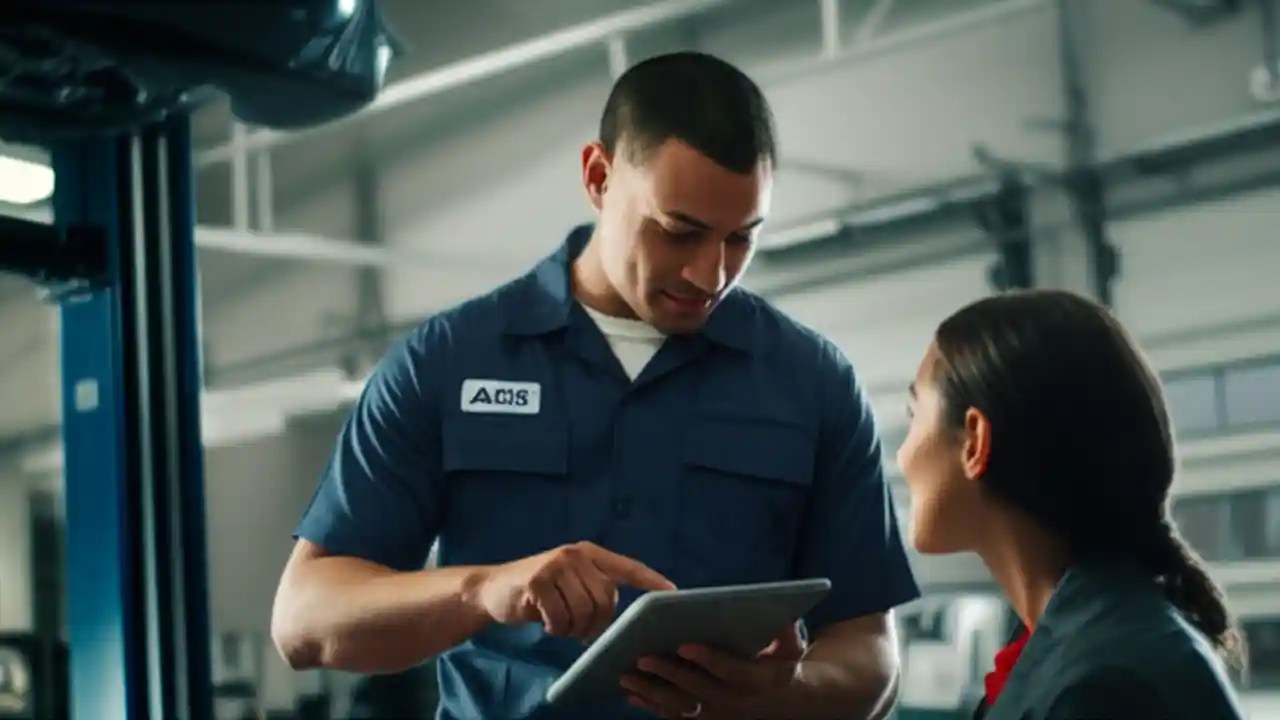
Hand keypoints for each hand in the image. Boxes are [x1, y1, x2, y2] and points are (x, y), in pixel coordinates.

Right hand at [473, 542, 674, 639]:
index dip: (651, 581)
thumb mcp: (570, 584)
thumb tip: (625, 619)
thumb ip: (595, 590)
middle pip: (606, 599)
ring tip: (559, 624)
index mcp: (590, 554)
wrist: (493, 589)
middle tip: (577, 630)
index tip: (673, 593)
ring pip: (584, 612)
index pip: (628, 567)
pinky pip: (560, 618)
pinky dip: (554, 628)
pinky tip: (543, 621)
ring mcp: (556, 564)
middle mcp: (576, 554)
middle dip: (595, 624)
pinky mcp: (537, 580)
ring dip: (572, 629)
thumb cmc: (539, 592)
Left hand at [621, 622, 806, 718]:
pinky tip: (633, 696)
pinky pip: (678, 719)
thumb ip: (785, 633)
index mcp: (761, 680)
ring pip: (683, 708)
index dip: (709, 659)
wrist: (791, 705)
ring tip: (626, 678)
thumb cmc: (786, 668)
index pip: (733, 671)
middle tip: (641, 657)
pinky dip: (654, 708)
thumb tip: (782, 615)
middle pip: (698, 690)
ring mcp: (721, 718)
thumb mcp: (793, 650)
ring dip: (653, 694)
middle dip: (668, 674)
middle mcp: (738, 704)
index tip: (684, 643)